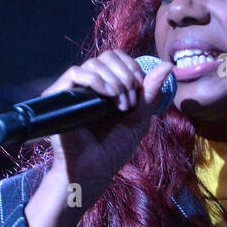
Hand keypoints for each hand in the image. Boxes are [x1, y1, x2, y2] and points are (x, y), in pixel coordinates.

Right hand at [40, 49, 173, 194]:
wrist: (94, 170)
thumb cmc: (114, 149)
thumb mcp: (139, 118)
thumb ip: (150, 92)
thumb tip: (168, 65)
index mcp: (105, 86)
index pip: (117, 57)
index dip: (131, 67)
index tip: (139, 89)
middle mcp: (87, 84)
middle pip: (107, 57)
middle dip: (125, 75)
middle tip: (130, 102)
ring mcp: (73, 89)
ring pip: (93, 63)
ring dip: (115, 81)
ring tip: (121, 105)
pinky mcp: (58, 96)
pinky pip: (75, 73)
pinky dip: (96, 80)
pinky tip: (109, 96)